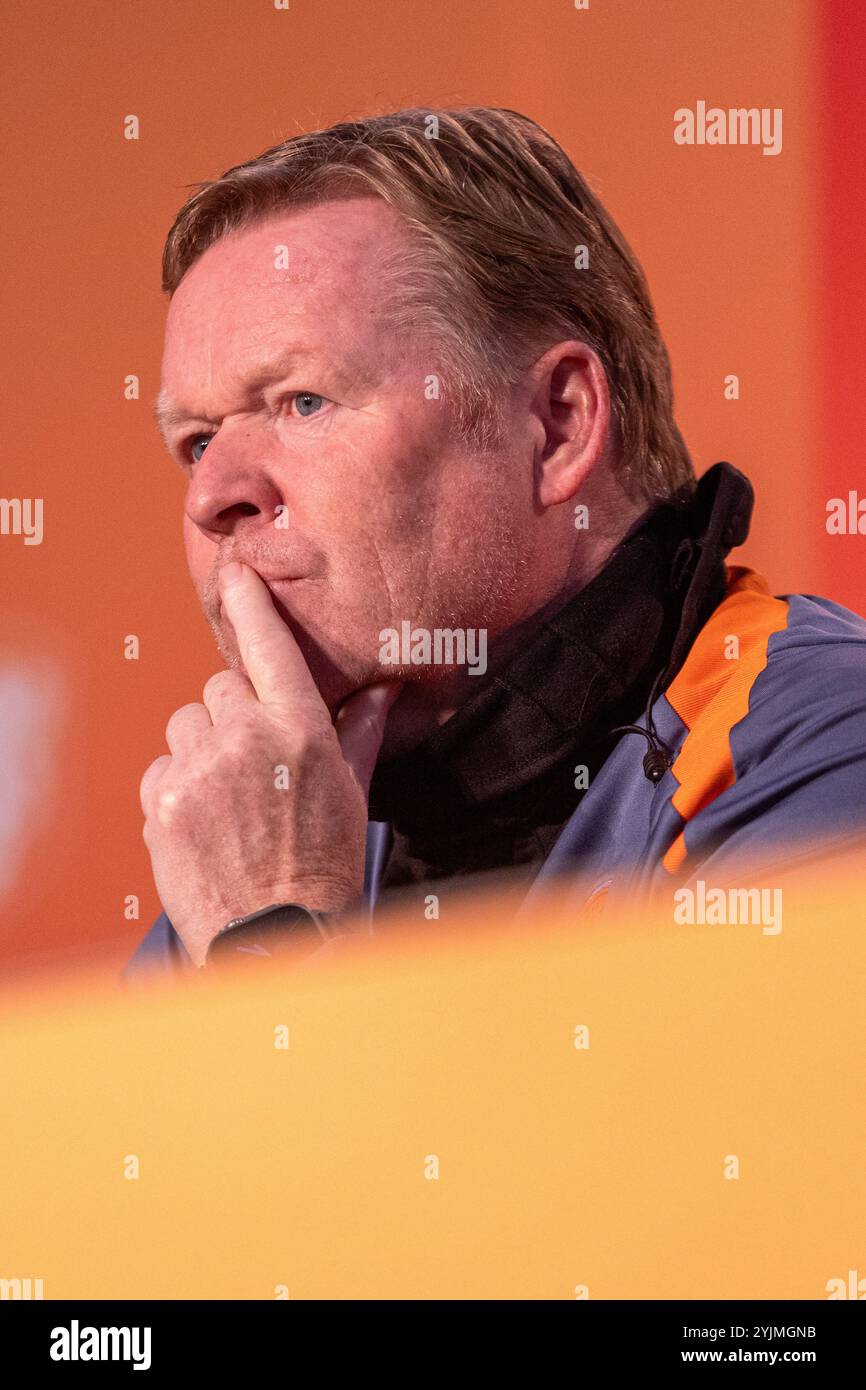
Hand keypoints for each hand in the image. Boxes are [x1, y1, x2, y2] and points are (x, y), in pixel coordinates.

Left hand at [140, 561, 400, 966]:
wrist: (277, 940)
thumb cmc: (324, 867)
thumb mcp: (351, 794)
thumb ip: (357, 733)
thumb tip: (384, 691)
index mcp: (301, 731)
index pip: (269, 647)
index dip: (250, 603)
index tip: (234, 571)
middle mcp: (247, 739)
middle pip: (219, 690)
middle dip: (232, 719)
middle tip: (253, 767)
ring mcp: (199, 770)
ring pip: (185, 728)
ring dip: (201, 752)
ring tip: (229, 801)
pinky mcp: (163, 803)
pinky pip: (161, 770)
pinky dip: (177, 789)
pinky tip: (205, 823)